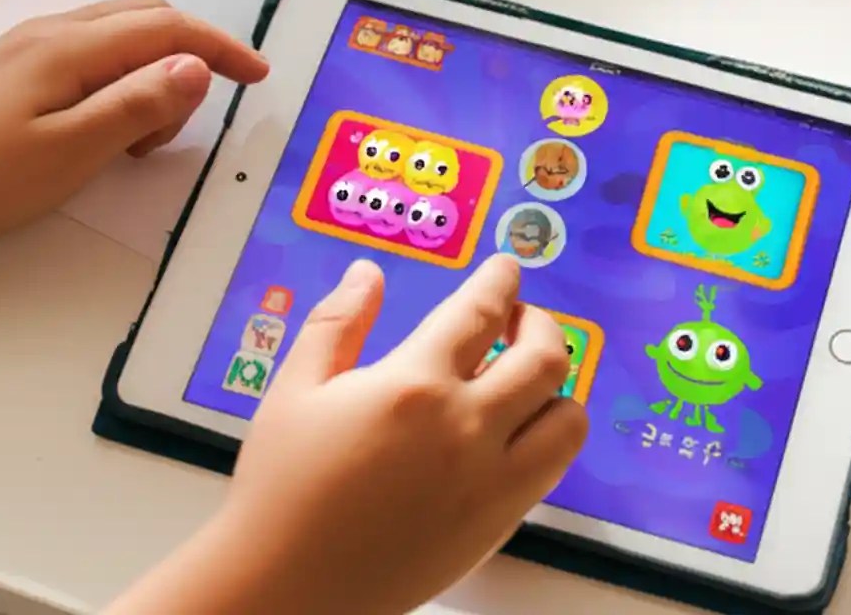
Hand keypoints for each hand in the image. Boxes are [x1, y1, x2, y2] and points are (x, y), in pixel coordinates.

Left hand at [0, 0, 268, 255]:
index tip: (259, 77)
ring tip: (138, 141)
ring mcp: (33, 47)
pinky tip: (108, 130)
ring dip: (153, 76)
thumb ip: (139, 105)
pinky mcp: (21, 68)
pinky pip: (95, 56)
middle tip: (187, 123)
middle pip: (148, 20)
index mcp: (71, 49)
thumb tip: (196, 66)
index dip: (221, 48)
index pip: (167, 28)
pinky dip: (124, 82)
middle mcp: (53, 33)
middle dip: (188, 60)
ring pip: (122, 37)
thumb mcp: (74, 150)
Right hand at [108, 255, 587, 614]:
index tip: (506, 268)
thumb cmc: (282, 486)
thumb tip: (369, 272)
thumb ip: (337, 322)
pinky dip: (548, 436)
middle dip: (541, 323)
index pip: (482, 312)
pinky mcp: (500, 522)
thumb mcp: (295, 390)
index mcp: (414, 384)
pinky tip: (514, 430)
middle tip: (521, 317)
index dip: (501, 280)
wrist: (291, 585)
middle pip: (546, 356)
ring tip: (526, 378)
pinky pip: (552, 467)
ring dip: (557, 386)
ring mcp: (492, 479)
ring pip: (568, 417)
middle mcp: (467, 426)